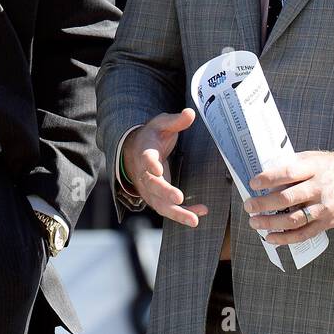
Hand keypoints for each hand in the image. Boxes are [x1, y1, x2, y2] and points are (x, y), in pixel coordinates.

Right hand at [121, 108, 207, 227]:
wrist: (135, 151)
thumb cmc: (152, 136)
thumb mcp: (161, 124)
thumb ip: (175, 121)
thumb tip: (190, 113)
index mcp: (145, 153)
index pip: (146, 159)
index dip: (151, 164)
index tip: (157, 169)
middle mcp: (145, 174)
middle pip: (152, 185)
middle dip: (164, 192)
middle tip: (178, 197)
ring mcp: (150, 188)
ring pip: (159, 204)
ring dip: (176, 213)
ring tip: (193, 220)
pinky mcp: (157, 198)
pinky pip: (168, 209)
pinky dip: (182, 214)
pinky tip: (199, 215)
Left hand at [244, 151, 333, 244]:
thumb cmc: (331, 168)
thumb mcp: (313, 159)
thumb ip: (292, 166)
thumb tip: (265, 177)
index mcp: (313, 168)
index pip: (287, 173)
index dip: (268, 179)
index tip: (253, 183)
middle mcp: (319, 188)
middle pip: (287, 198)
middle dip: (263, 204)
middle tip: (248, 206)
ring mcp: (323, 207)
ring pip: (293, 219)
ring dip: (270, 223)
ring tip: (254, 222)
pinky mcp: (326, 223)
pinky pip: (303, 234)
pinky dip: (285, 238)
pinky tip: (271, 238)